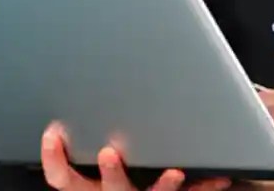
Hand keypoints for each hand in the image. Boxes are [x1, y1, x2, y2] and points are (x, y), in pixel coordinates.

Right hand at [41, 122, 232, 190]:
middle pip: (107, 190)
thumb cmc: (124, 171)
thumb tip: (75, 93)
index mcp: (90, 186)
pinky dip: (206, 184)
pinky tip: (220, 176)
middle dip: (111, 173)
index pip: (63, 178)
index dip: (53, 159)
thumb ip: (87, 131)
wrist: (165, 188)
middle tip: (109, 152)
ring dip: (163, 186)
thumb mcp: (97, 156)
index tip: (52, 134)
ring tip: (174, 173)